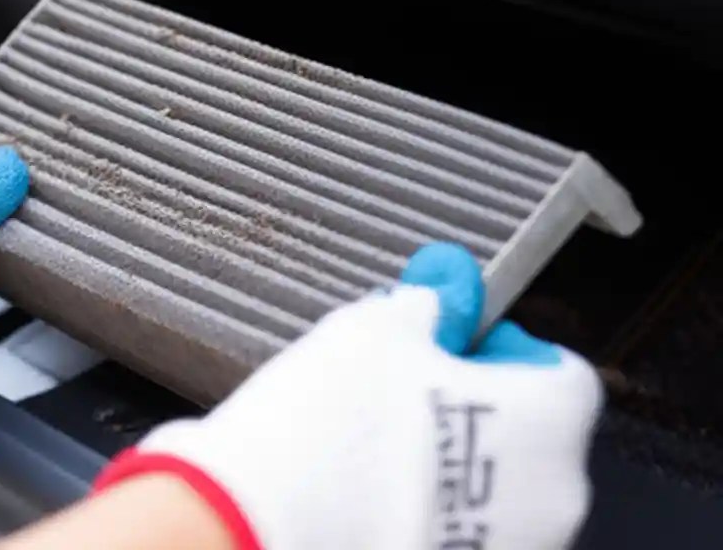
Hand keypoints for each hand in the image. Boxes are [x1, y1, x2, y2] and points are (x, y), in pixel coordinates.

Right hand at [94, 243, 602, 549]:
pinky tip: (368, 493)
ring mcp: (511, 549)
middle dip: (478, 409)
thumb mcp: (376, 328)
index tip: (448, 346)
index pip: (557, 370)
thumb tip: (446, 293)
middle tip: (404, 393)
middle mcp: (553, 498)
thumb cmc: (328, 426)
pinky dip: (429, 511)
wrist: (260, 520)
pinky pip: (461, 531)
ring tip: (374, 448)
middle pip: (532, 434)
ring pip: (497, 491)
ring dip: (454, 463)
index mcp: (551, 421)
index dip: (498, 351)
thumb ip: (429, 305)